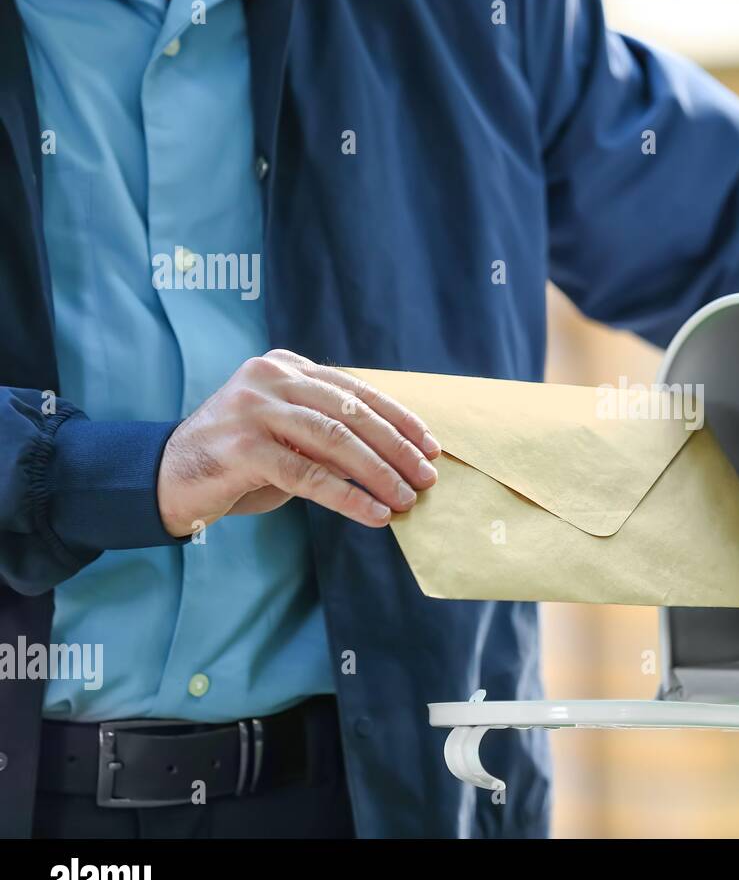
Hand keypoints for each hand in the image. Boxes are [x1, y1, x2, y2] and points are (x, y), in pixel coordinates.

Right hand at [157, 349, 438, 535]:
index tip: (431, 446)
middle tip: (427, 476)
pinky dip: (348, 495)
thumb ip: (331, 430)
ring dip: (379, 473)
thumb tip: (400, 455)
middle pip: (351, 413)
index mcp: (286, 366)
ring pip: (335, 440)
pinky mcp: (242, 447)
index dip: (399, 419)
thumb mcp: (290, 433)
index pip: (357, 390)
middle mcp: (270, 378)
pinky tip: (374, 513)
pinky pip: (309, 474)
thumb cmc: (240, 459)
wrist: (166, 478)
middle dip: (397, 448)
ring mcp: (253, 409)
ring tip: (406, 498)